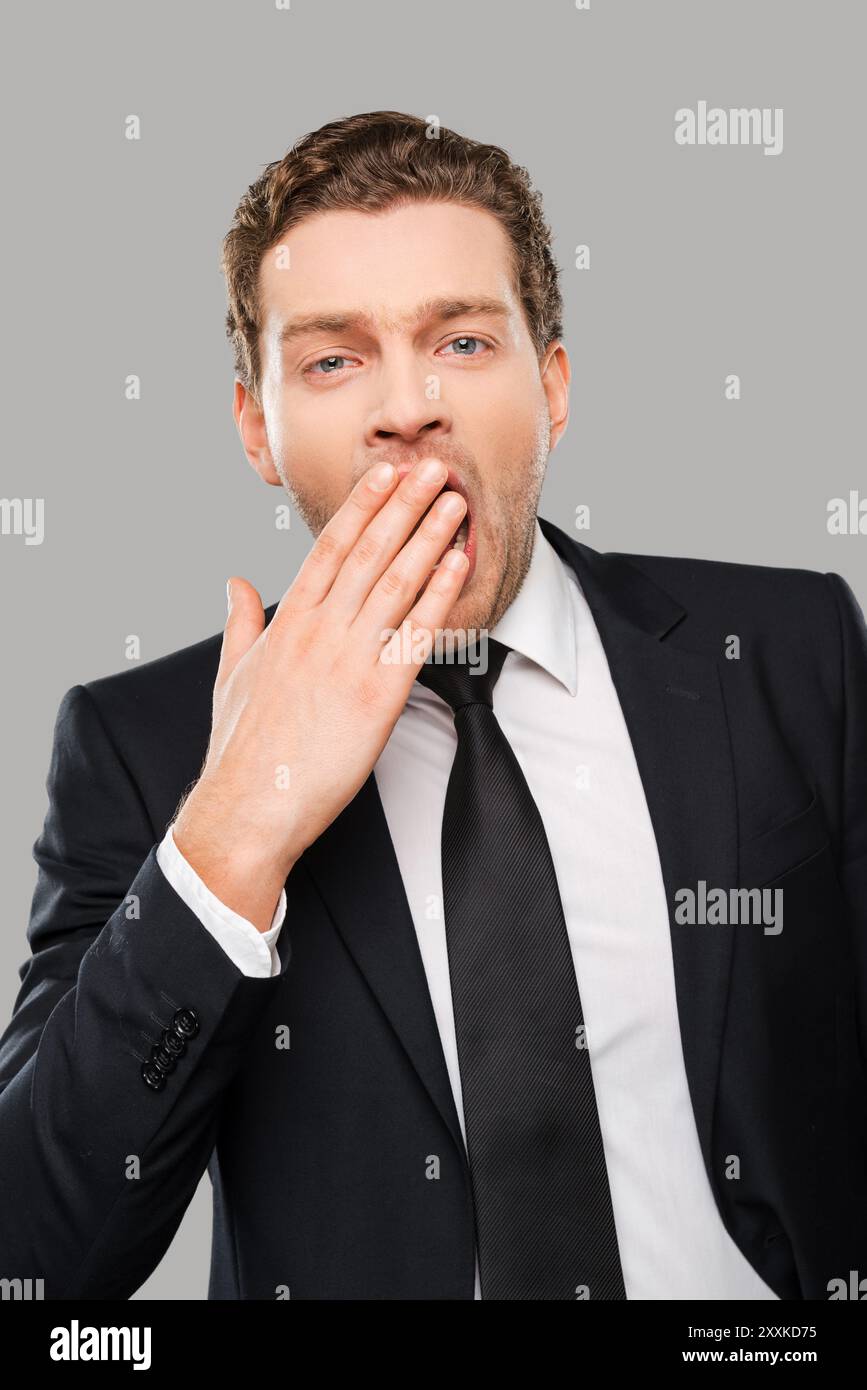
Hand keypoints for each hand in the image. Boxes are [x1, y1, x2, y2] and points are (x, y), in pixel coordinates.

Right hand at [171, 457, 467, 930]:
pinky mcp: (378, 694)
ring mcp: (350, 658)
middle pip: (370, 552)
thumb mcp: (232, 674)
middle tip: (435, 467)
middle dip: (406, 505)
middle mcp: (320, 629)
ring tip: (456, 502)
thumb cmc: (242, 747)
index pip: (330, 548)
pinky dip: (441, 594)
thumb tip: (235, 583)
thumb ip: (241, 621)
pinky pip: (417, 632)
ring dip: (431, 536)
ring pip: (397, 582)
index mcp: (287, 621)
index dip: (363, 507)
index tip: (386, 475)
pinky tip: (461, 565)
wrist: (251, 804)